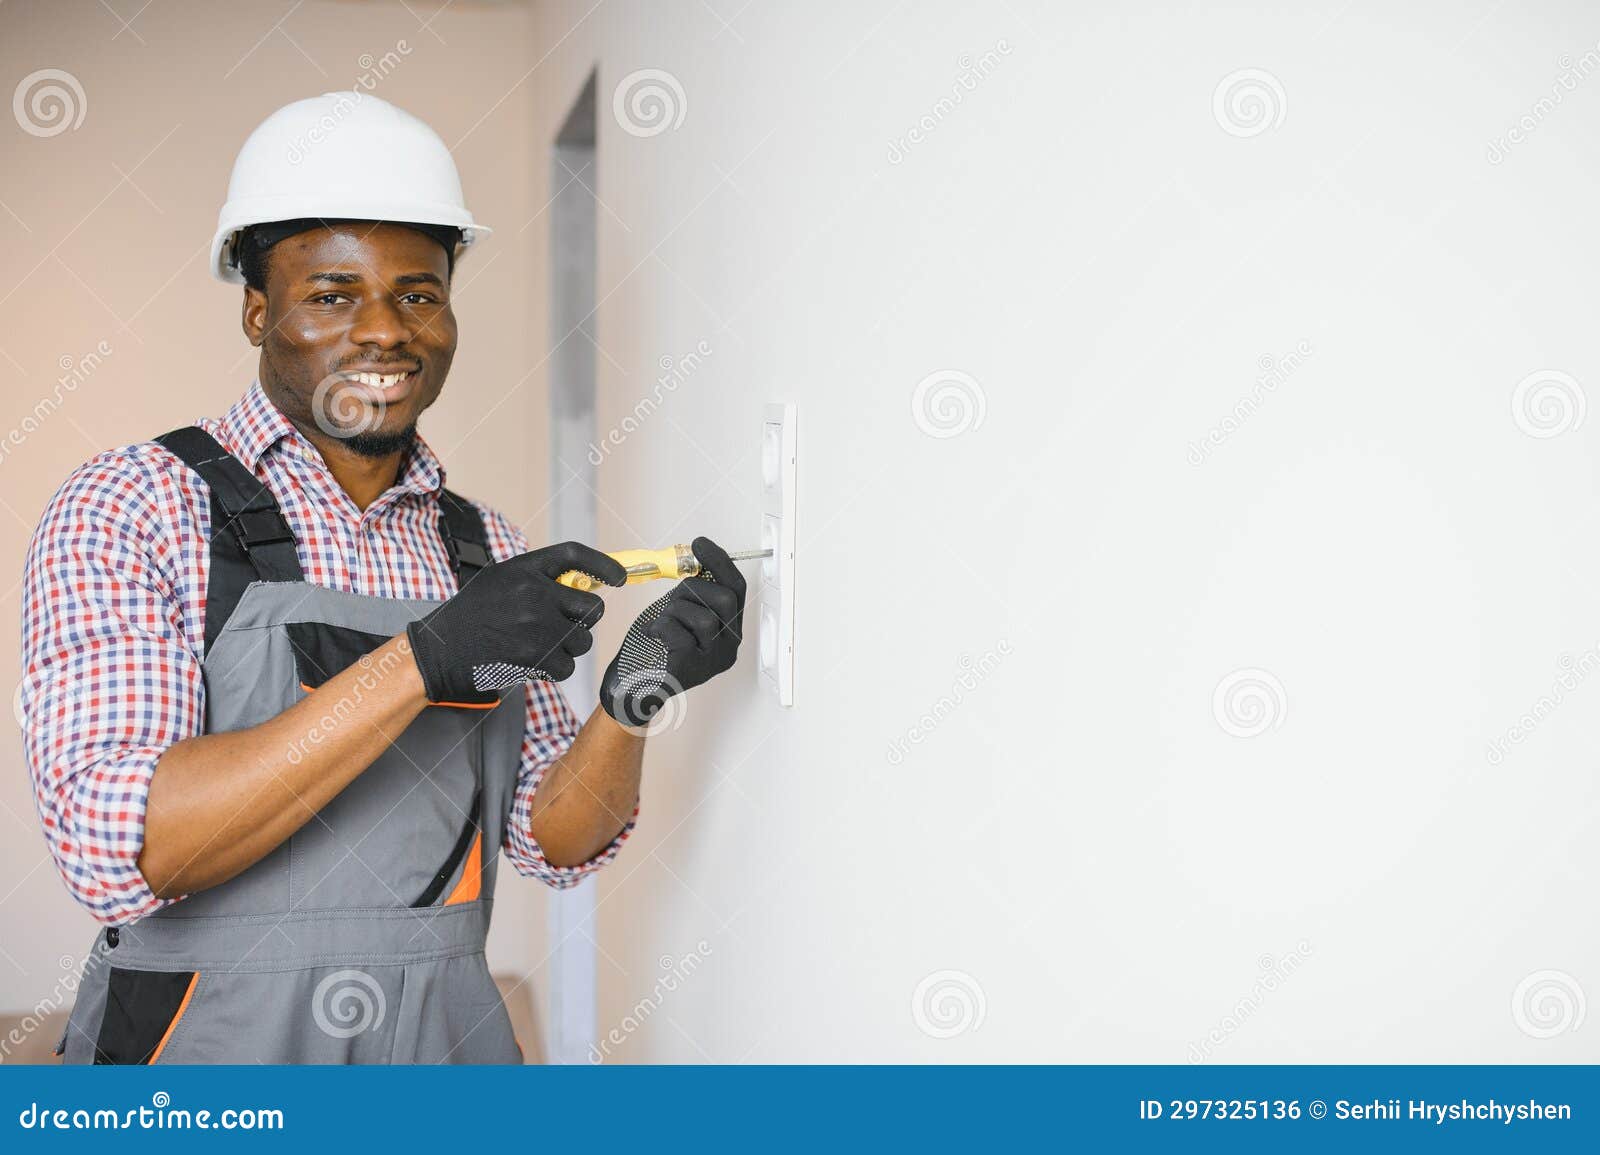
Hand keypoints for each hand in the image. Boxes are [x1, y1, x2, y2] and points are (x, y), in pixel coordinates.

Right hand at [407, 541, 625, 703]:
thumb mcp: (500, 580)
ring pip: (583, 641)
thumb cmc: (472, 615)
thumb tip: (583, 584)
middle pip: (592, 607)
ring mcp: (535, 626)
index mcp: (524, 568)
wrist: (440, 650)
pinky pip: (567, 666)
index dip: (604, 564)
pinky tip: (532, 662)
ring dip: (569, 648)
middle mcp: (533, 593)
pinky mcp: (534, 656)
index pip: (575, 555)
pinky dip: (554, 669)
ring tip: (540, 645)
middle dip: (584, 620)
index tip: (620, 577)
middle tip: (565, 625)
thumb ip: (538, 578)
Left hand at [600, 536, 746, 725]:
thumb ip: (693, 592)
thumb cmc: (654, 646)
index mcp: (728, 631)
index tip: (700, 544)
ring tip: (662, 620)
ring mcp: (710, 662)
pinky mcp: (689, 670)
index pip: (737, 589)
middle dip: (694, 588)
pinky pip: (678, 633)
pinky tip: (654, 634)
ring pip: (704, 617)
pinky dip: (661, 626)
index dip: (720, 562)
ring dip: (675, 610)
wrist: (631, 683)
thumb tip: (697, 559)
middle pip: (726, 599)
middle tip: (673, 598)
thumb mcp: (678, 611)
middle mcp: (727, 648)